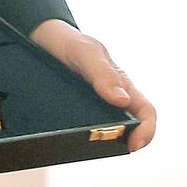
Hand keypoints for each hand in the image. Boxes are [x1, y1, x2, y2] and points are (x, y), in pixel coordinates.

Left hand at [29, 19, 154, 152]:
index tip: (132, 145)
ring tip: (81, 143)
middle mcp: (111, 99)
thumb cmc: (71, 42)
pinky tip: (64, 137)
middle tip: (102, 148)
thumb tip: (123, 101)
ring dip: (99, 140)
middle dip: (121, 140)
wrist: (40, 37)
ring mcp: (93, 106)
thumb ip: (103, 72)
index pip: (145, 112)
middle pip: (127, 127)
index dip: (146, 131)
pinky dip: (78, 135)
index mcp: (123, 85)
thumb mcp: (86, 52)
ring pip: (105, 131)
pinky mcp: (75, 111)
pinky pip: (82, 127)